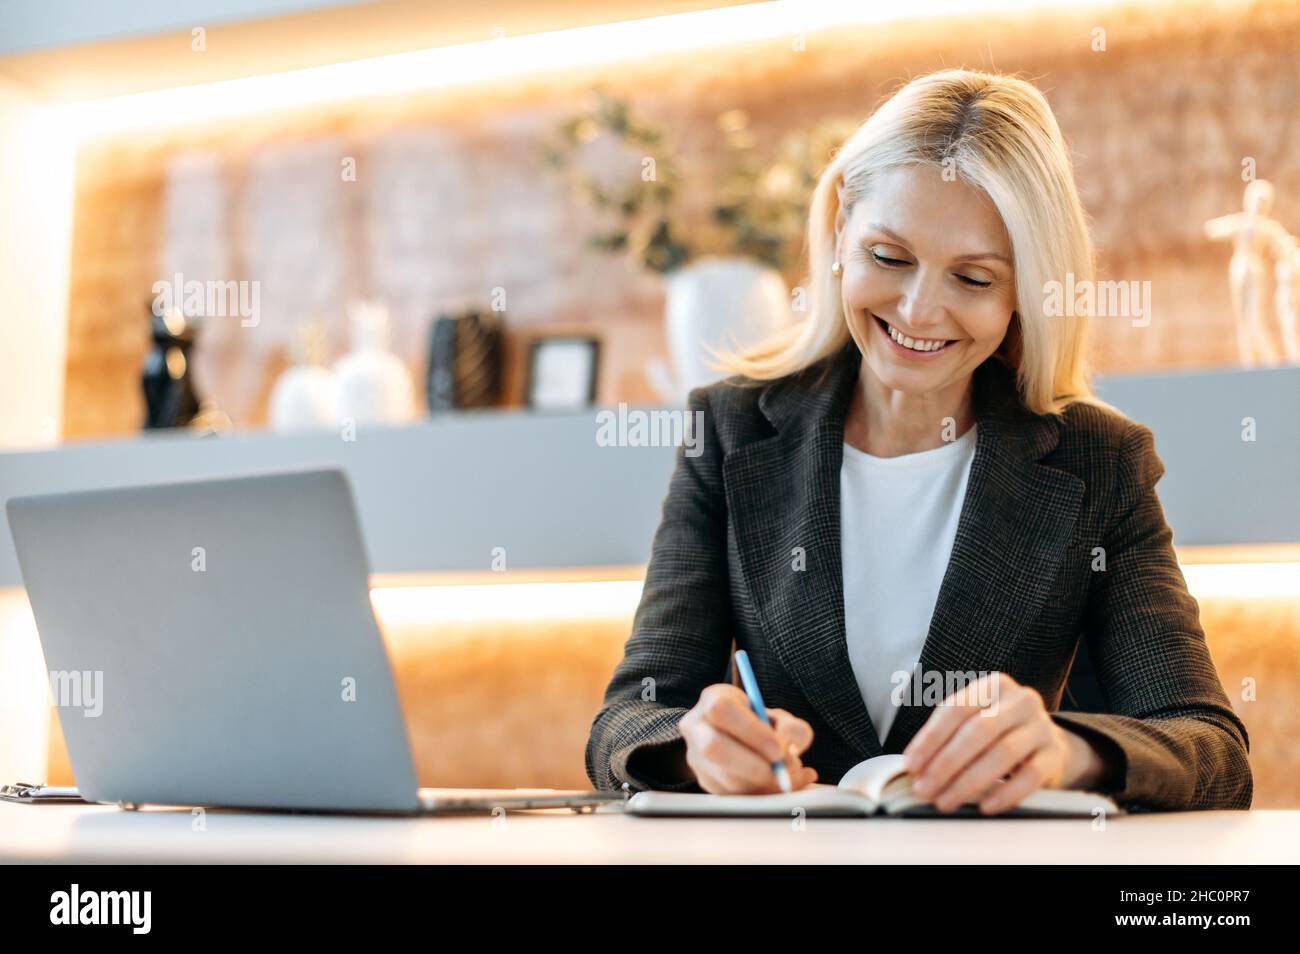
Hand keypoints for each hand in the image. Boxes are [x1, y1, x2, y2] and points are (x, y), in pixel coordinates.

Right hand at [680, 683, 817, 793]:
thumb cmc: (760, 723)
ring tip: (791, 775)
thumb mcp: (778, 716)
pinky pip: (735, 796)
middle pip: (714, 748)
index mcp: (712, 700)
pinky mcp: (706, 783)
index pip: (721, 710)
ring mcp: (697, 758)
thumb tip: (792, 750)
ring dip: (764, 783)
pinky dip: (765, 794)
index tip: (778, 748)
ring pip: (725, 779)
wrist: (739, 737)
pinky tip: (786, 786)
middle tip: (784, 769)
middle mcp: (697, 728)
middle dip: (755, 764)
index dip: (750, 730)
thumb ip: (792, 728)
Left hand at [901, 671, 1101, 814]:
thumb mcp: (973, 720)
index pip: (956, 709)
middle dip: (946, 764)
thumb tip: (914, 766)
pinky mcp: (1055, 754)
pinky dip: (1006, 793)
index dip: (931, 738)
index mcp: (994, 686)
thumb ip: (945, 737)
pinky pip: (1030, 776)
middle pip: (978, 731)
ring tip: (946, 800)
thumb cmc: (998, 731)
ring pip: (1002, 754)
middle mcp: (1020, 700)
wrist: (1045, 742)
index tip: (912, 765)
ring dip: (969, 782)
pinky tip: (985, 806)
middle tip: (925, 788)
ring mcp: (1041, 726)